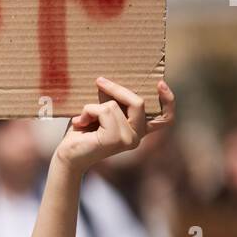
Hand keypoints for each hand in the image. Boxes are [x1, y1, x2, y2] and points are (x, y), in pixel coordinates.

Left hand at [55, 77, 174, 175]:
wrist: (67, 155)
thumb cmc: (81, 133)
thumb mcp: (100, 112)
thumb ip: (112, 102)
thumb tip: (110, 80)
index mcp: (137, 130)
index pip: (165, 119)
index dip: (168, 101)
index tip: (160, 83)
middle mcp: (137, 137)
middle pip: (138, 102)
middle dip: (116, 89)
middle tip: (99, 81)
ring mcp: (128, 139)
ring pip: (116, 105)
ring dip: (94, 106)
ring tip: (83, 117)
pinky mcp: (115, 139)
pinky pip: (104, 110)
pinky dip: (88, 111)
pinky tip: (80, 122)